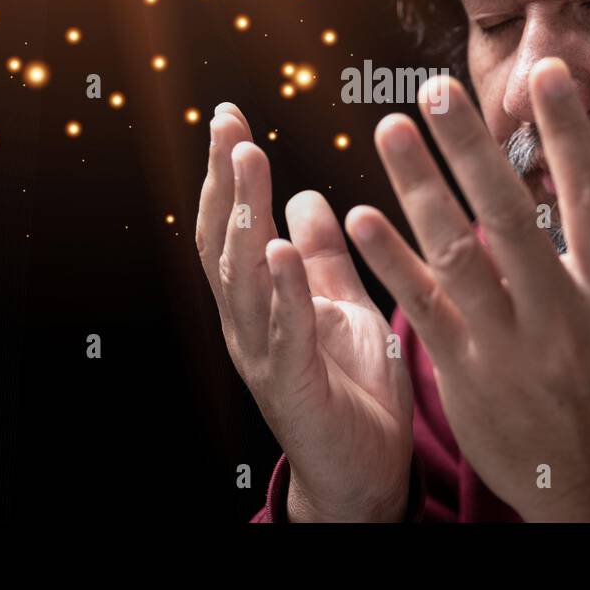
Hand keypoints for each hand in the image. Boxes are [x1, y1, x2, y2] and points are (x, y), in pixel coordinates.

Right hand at [195, 103, 413, 521]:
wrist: (366, 470)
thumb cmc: (353, 387)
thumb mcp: (343, 304)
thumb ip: (323, 256)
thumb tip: (306, 196)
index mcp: (262, 300)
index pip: (233, 224)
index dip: (226, 173)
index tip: (228, 119)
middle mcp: (251, 323)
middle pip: (223, 242)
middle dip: (223, 181)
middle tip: (227, 126)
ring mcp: (265, 354)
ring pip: (241, 279)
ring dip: (243, 217)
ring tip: (246, 164)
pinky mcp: (293, 385)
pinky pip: (283, 330)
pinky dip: (281, 289)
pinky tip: (278, 249)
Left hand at [344, 59, 589, 521]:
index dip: (568, 135)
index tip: (548, 74)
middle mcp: (557, 315)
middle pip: (508, 218)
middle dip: (471, 149)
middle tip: (439, 88)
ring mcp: (507, 345)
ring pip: (457, 256)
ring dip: (419, 188)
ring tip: (390, 128)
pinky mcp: (465, 372)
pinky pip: (422, 310)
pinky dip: (390, 263)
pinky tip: (359, 217)